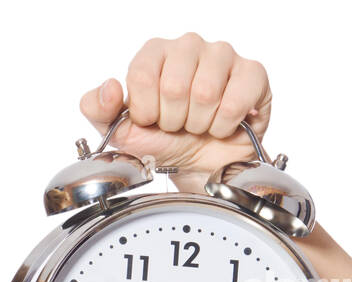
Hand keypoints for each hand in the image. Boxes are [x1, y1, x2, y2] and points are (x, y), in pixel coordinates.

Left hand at [78, 33, 271, 192]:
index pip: (142, 76)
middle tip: (177, 125)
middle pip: (174, 86)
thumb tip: (109, 88)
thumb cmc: (162, 141)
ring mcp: (223, 55)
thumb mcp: (120, 131)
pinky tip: (222, 125)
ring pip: (205, 93)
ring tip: (198, 125)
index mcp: (155, 53)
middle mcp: (188, 46)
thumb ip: (98, 109)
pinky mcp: (253, 73)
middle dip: (173, 120)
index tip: (152, 120)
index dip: (146, 110)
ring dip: (199, 123)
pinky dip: (224, 125)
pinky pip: (235, 102)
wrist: (199, 165)